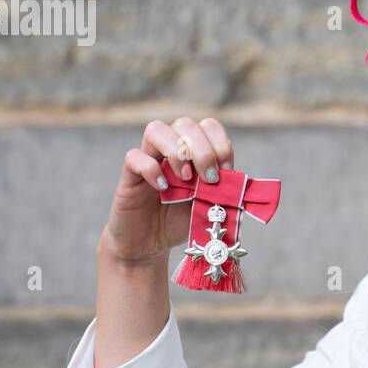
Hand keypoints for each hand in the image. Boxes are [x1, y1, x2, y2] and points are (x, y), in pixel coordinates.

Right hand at [100, 116, 235, 263]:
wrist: (150, 244)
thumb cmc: (181, 221)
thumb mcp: (209, 206)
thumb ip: (222, 191)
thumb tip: (237, 181)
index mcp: (194, 152)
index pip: (208, 127)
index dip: (221, 145)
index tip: (227, 172)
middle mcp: (171, 149)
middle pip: (185, 124)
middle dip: (203, 150)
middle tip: (209, 179)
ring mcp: (149, 159)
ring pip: (156, 130)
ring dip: (177, 152)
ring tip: (186, 179)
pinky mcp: (129, 175)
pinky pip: (134, 156)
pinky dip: (151, 169)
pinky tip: (163, 188)